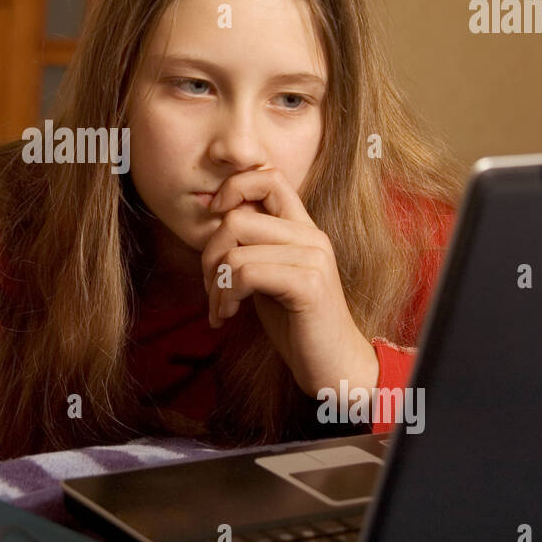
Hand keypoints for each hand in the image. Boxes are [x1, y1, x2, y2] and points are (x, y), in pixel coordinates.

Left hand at [201, 168, 379, 396]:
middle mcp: (311, 235)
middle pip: (237, 217)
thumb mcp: (268, 273)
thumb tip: (213, 215)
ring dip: (215, 284)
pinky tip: (228, 315)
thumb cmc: (295, 322)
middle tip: (210, 288)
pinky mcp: (308, 284)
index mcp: (302, 227)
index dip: (234, 187)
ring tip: (220, 308)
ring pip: (235, 249)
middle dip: (208, 255)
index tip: (215, 218)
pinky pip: (245, 274)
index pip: (268, 177)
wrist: (332, 364)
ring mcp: (313, 257)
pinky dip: (226, 296)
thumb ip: (251, 244)